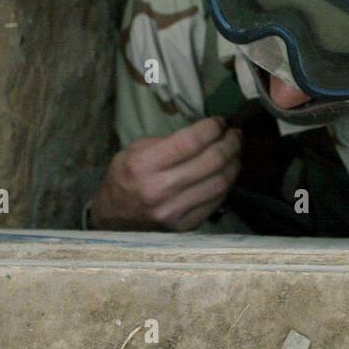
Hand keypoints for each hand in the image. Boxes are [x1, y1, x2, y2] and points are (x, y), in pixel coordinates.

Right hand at [89, 117, 241, 230]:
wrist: (113, 217)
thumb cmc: (126, 177)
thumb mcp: (135, 150)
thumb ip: (168, 141)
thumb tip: (205, 132)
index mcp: (144, 165)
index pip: (190, 142)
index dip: (212, 128)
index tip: (220, 121)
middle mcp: (160, 190)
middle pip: (211, 161)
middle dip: (230, 142)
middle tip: (235, 134)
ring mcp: (174, 211)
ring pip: (219, 183)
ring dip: (234, 163)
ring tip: (235, 152)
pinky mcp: (184, 226)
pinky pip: (216, 201)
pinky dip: (226, 183)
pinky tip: (226, 173)